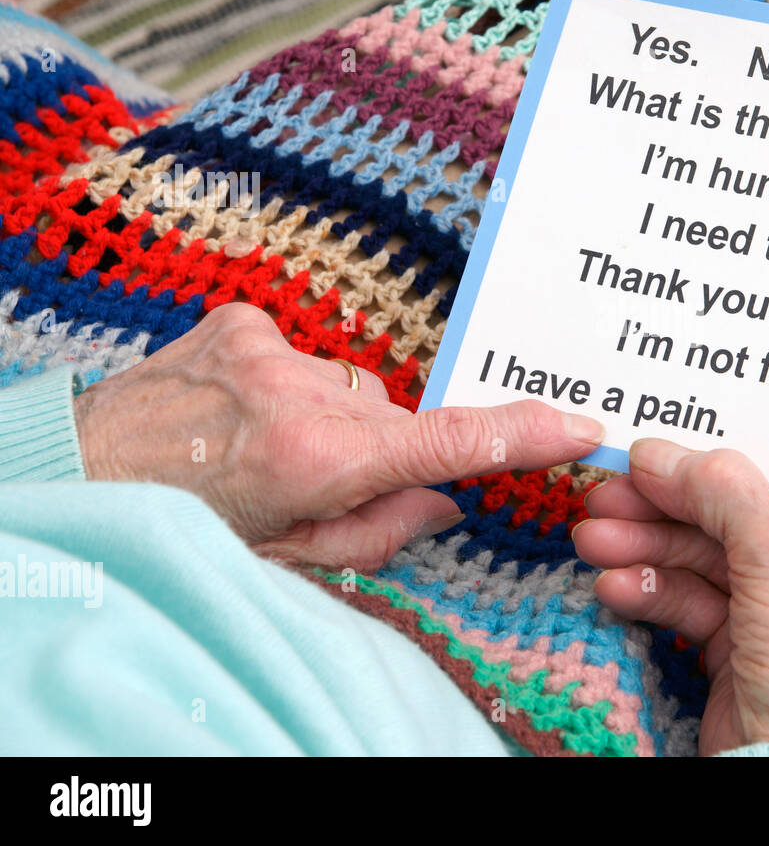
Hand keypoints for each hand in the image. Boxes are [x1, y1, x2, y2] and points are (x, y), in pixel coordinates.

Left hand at [73, 303, 603, 569]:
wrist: (77, 468)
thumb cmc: (181, 530)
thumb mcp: (285, 562)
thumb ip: (379, 534)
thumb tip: (444, 502)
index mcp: (318, 462)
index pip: (447, 444)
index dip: (520, 437)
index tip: (577, 428)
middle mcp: (302, 394)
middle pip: (394, 418)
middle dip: (378, 450)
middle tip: (316, 483)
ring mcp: (270, 348)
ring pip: (351, 387)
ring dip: (330, 416)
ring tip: (263, 446)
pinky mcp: (242, 321)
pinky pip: (305, 355)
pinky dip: (290, 385)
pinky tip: (240, 410)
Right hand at [573, 439, 768, 755]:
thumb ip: (729, 495)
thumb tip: (665, 455)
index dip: (727, 446)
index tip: (668, 437)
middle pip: (732, 503)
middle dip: (666, 498)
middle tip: (614, 487)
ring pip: (698, 547)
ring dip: (643, 541)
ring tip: (595, 539)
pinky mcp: (736, 634)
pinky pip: (683, 593)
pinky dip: (646, 587)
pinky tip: (614, 586)